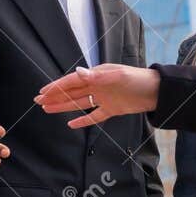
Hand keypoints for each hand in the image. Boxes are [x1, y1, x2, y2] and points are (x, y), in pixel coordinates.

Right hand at [33, 64, 159, 126]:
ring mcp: (104, 98)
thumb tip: (79, 72)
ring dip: (63, 106)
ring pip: (79, 104)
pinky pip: (94, 116)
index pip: (72, 81)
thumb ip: (97, 76)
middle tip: (37, 101)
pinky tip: (71, 124)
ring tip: (47, 109)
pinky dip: (83, 120)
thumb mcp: (118, 76)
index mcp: (97, 75)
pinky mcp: (111, 110)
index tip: (42, 93)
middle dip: (55, 96)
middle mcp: (97, 86)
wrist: (158, 92)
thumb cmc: (138, 80)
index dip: (57, 87)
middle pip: (72, 93)